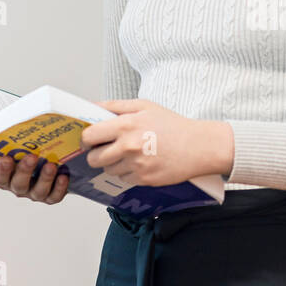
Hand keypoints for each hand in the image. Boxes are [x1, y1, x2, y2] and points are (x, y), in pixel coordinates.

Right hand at [0, 152, 69, 203]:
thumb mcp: (11, 144)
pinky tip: (63, 175)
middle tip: (31, 157)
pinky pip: (54, 196)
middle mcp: (19, 187)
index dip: (2, 170)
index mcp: (6, 176)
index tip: (5, 158)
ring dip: (44, 179)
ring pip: (38, 192)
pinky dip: (59, 187)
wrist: (51, 157)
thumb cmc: (27, 149)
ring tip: (51, 165)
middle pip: (18, 184)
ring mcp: (35, 193)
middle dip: (24, 171)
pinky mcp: (51, 195)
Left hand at [80, 99, 233, 187]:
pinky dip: (128, 173)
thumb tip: (92, 107)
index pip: (89, 136)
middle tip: (106, 150)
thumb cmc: (173, 125)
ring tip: (130, 155)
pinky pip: (124, 179)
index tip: (90, 140)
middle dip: (96, 155)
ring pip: (108, 170)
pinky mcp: (144, 180)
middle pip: (94, 158)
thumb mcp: (145, 106)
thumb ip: (116, 106)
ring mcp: (136, 165)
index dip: (86, 139)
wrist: (199, 146)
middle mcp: (128, 146)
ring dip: (113, 164)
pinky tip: (142, 163)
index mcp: (125, 125)